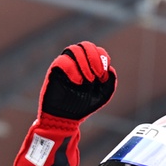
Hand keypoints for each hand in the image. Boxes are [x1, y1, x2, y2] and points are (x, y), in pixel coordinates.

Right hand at [14, 41, 115, 165]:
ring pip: (73, 50)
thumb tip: (110, 69)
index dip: (102, 57)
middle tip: (97, 74)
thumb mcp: (102, 95)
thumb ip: (110, 82)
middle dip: (94, 58)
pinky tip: (77, 82)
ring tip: (87, 80)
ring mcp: (65, 66)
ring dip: (84, 63)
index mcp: (88, 65)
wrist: (65, 120)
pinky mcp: (54, 72)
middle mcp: (76, 63)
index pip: (96, 50)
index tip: (103, 74)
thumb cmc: (83, 107)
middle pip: (85, 46)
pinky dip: (72, 69)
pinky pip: (62, 61)